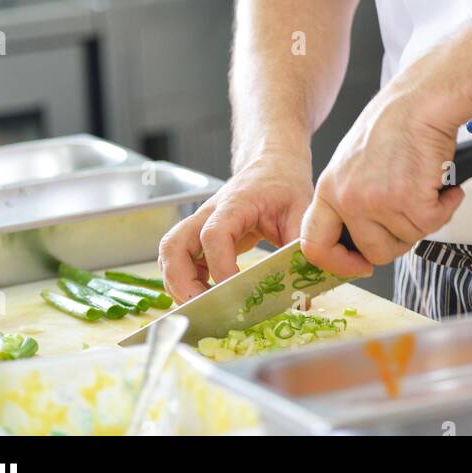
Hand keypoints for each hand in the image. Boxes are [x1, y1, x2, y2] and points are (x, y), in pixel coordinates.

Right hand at [159, 150, 313, 302]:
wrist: (272, 166)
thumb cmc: (283, 185)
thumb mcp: (300, 212)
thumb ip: (300, 250)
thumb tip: (302, 300)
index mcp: (235, 204)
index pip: (213, 234)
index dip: (219, 266)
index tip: (235, 290)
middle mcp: (208, 213)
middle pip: (174, 244)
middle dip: (181, 281)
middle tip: (204, 306)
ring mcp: (199, 224)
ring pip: (169, 253)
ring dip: (177, 283)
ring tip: (202, 305)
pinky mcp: (199, 236)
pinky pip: (177, 259)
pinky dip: (182, 280)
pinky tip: (205, 293)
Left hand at [300, 65, 463, 276]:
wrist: (420, 101)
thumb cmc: (392, 126)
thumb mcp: (351, 165)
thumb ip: (348, 201)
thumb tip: (357, 244)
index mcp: (329, 189)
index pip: (316, 245)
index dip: (339, 264)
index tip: (359, 265)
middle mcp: (349, 199)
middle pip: (374, 253)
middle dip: (398, 239)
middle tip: (409, 211)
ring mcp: (379, 202)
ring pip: (408, 239)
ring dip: (423, 218)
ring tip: (422, 184)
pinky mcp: (412, 200)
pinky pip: (435, 224)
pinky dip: (446, 206)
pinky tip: (441, 185)